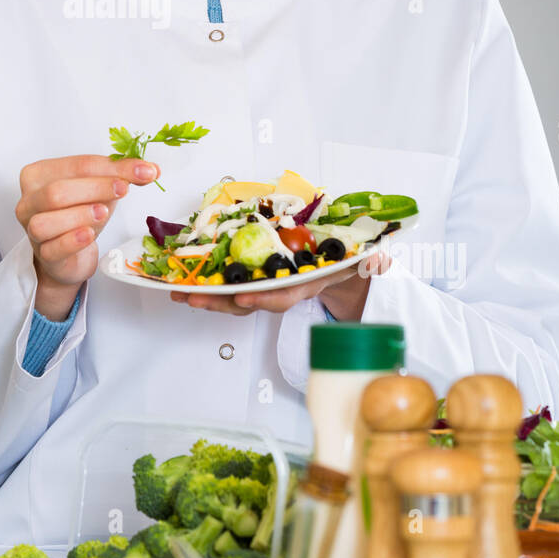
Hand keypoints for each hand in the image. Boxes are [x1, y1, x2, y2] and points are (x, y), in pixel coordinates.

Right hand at [16, 153, 161, 319]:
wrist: (70, 255)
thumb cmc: (80, 215)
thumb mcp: (100, 190)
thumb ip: (120, 176)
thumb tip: (149, 169)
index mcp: (39, 175)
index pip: (76, 165)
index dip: (111, 167)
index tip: (143, 170)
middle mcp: (29, 201)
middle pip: (57, 191)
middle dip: (95, 188)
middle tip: (124, 189)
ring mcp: (31, 230)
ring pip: (46, 221)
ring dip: (78, 215)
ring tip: (103, 212)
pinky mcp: (42, 255)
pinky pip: (52, 248)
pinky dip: (72, 240)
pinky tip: (89, 234)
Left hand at [169, 249, 390, 319]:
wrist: (349, 265)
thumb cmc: (349, 256)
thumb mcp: (360, 256)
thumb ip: (364, 257)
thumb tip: (375, 257)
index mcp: (309, 281)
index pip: (285, 295)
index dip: (264, 297)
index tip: (242, 297)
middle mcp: (287, 286)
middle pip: (252, 299)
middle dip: (221, 301)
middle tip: (193, 297)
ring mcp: (272, 283)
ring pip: (237, 296)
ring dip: (209, 295)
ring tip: (183, 292)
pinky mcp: (260, 276)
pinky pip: (234, 284)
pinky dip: (213, 284)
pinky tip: (192, 281)